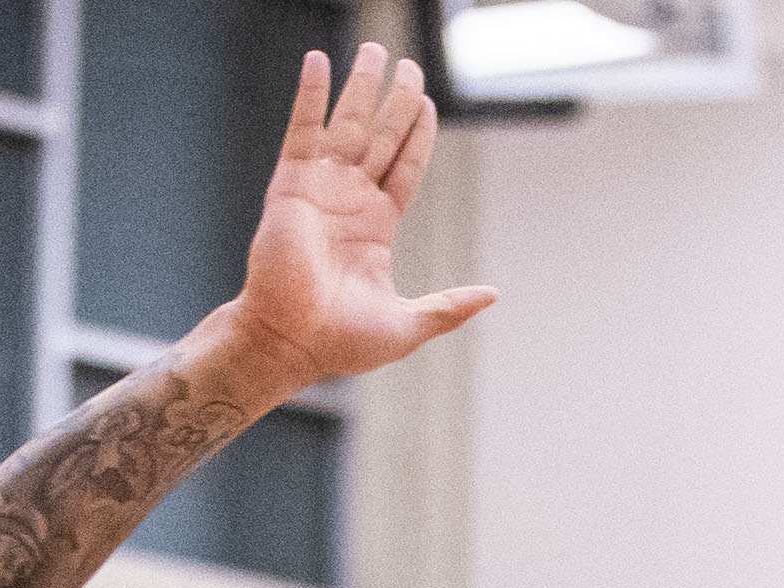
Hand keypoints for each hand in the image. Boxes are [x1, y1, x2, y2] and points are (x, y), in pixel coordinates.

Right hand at [227, 47, 495, 388]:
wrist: (291, 342)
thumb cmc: (341, 342)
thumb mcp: (409, 323)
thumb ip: (449, 306)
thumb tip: (493, 295)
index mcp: (376, 226)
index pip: (405, 166)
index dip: (418, 135)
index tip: (429, 103)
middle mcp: (349, 200)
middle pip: (381, 136)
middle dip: (397, 99)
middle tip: (410, 65)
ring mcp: (320, 188)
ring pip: (348, 123)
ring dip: (362, 85)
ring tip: (377, 49)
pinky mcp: (291, 184)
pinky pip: (302, 129)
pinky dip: (310, 94)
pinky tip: (319, 59)